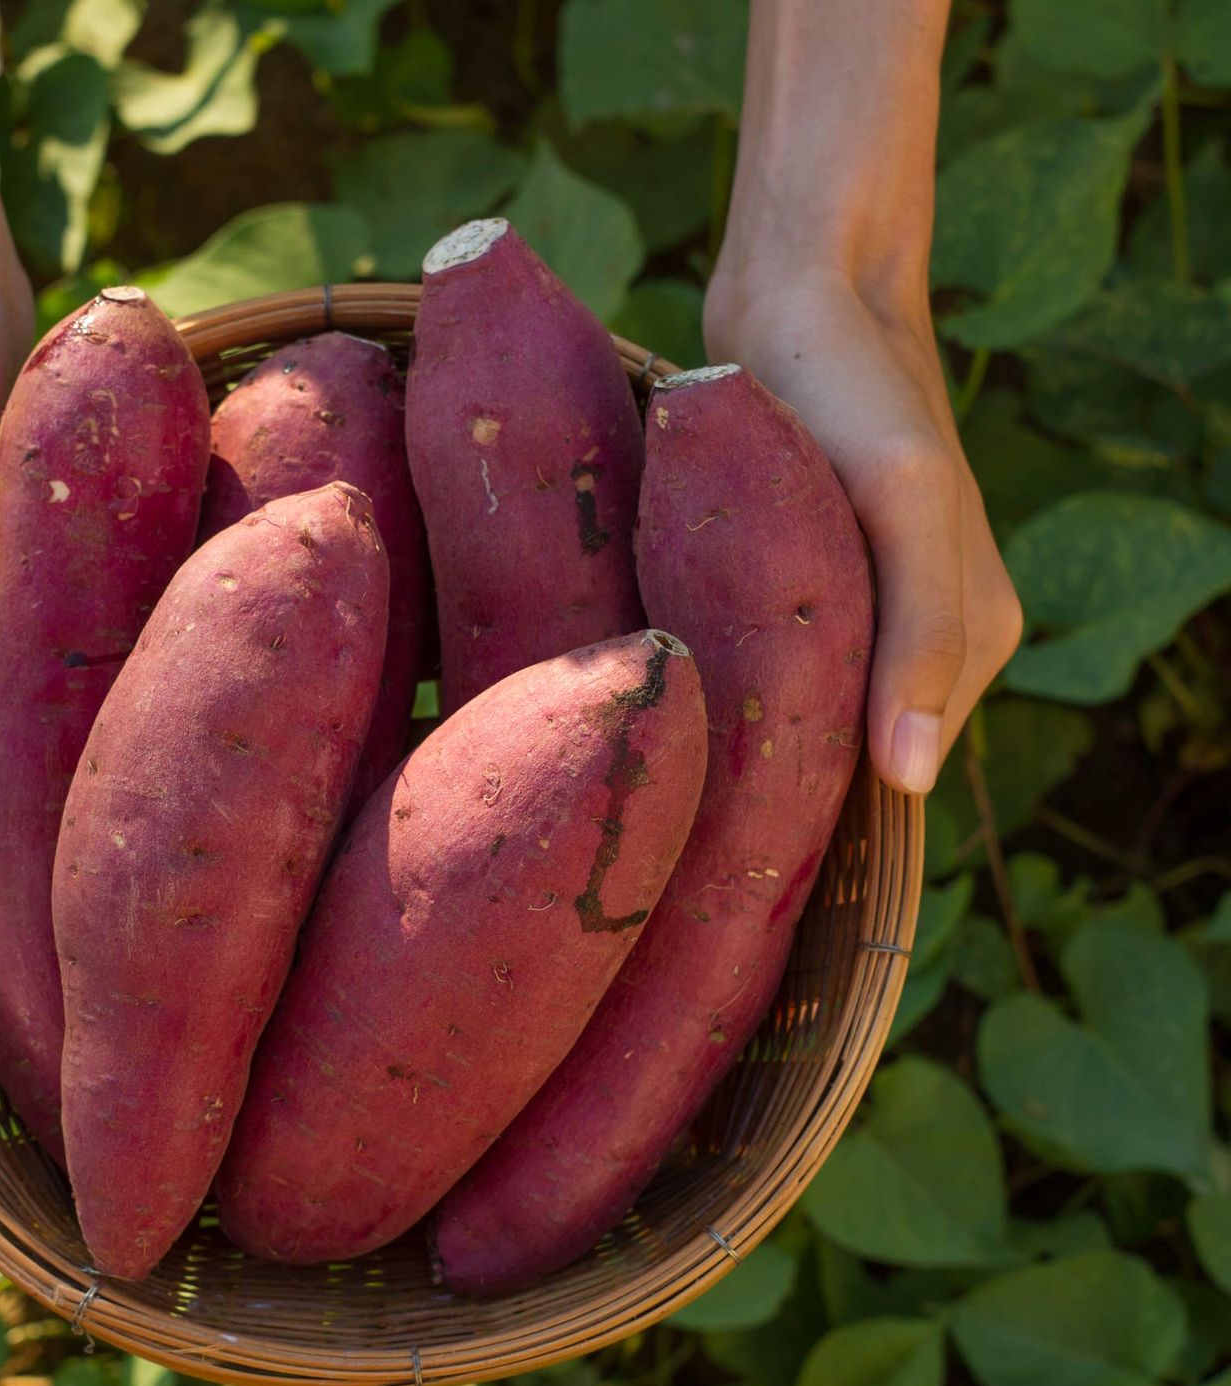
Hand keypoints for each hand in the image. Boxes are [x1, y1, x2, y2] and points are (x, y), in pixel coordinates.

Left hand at [703, 267, 1022, 796]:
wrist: (799, 294)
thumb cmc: (855, 391)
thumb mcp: (902, 500)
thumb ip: (923, 633)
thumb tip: (910, 778)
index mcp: (971, 643)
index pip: (895, 782)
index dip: (817, 813)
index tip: (726, 843)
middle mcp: (922, 641)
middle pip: (844, 755)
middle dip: (771, 776)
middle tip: (671, 796)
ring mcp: (863, 612)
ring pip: (800, 713)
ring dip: (740, 729)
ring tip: (663, 748)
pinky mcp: (805, 583)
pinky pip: (769, 664)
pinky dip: (723, 679)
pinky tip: (670, 691)